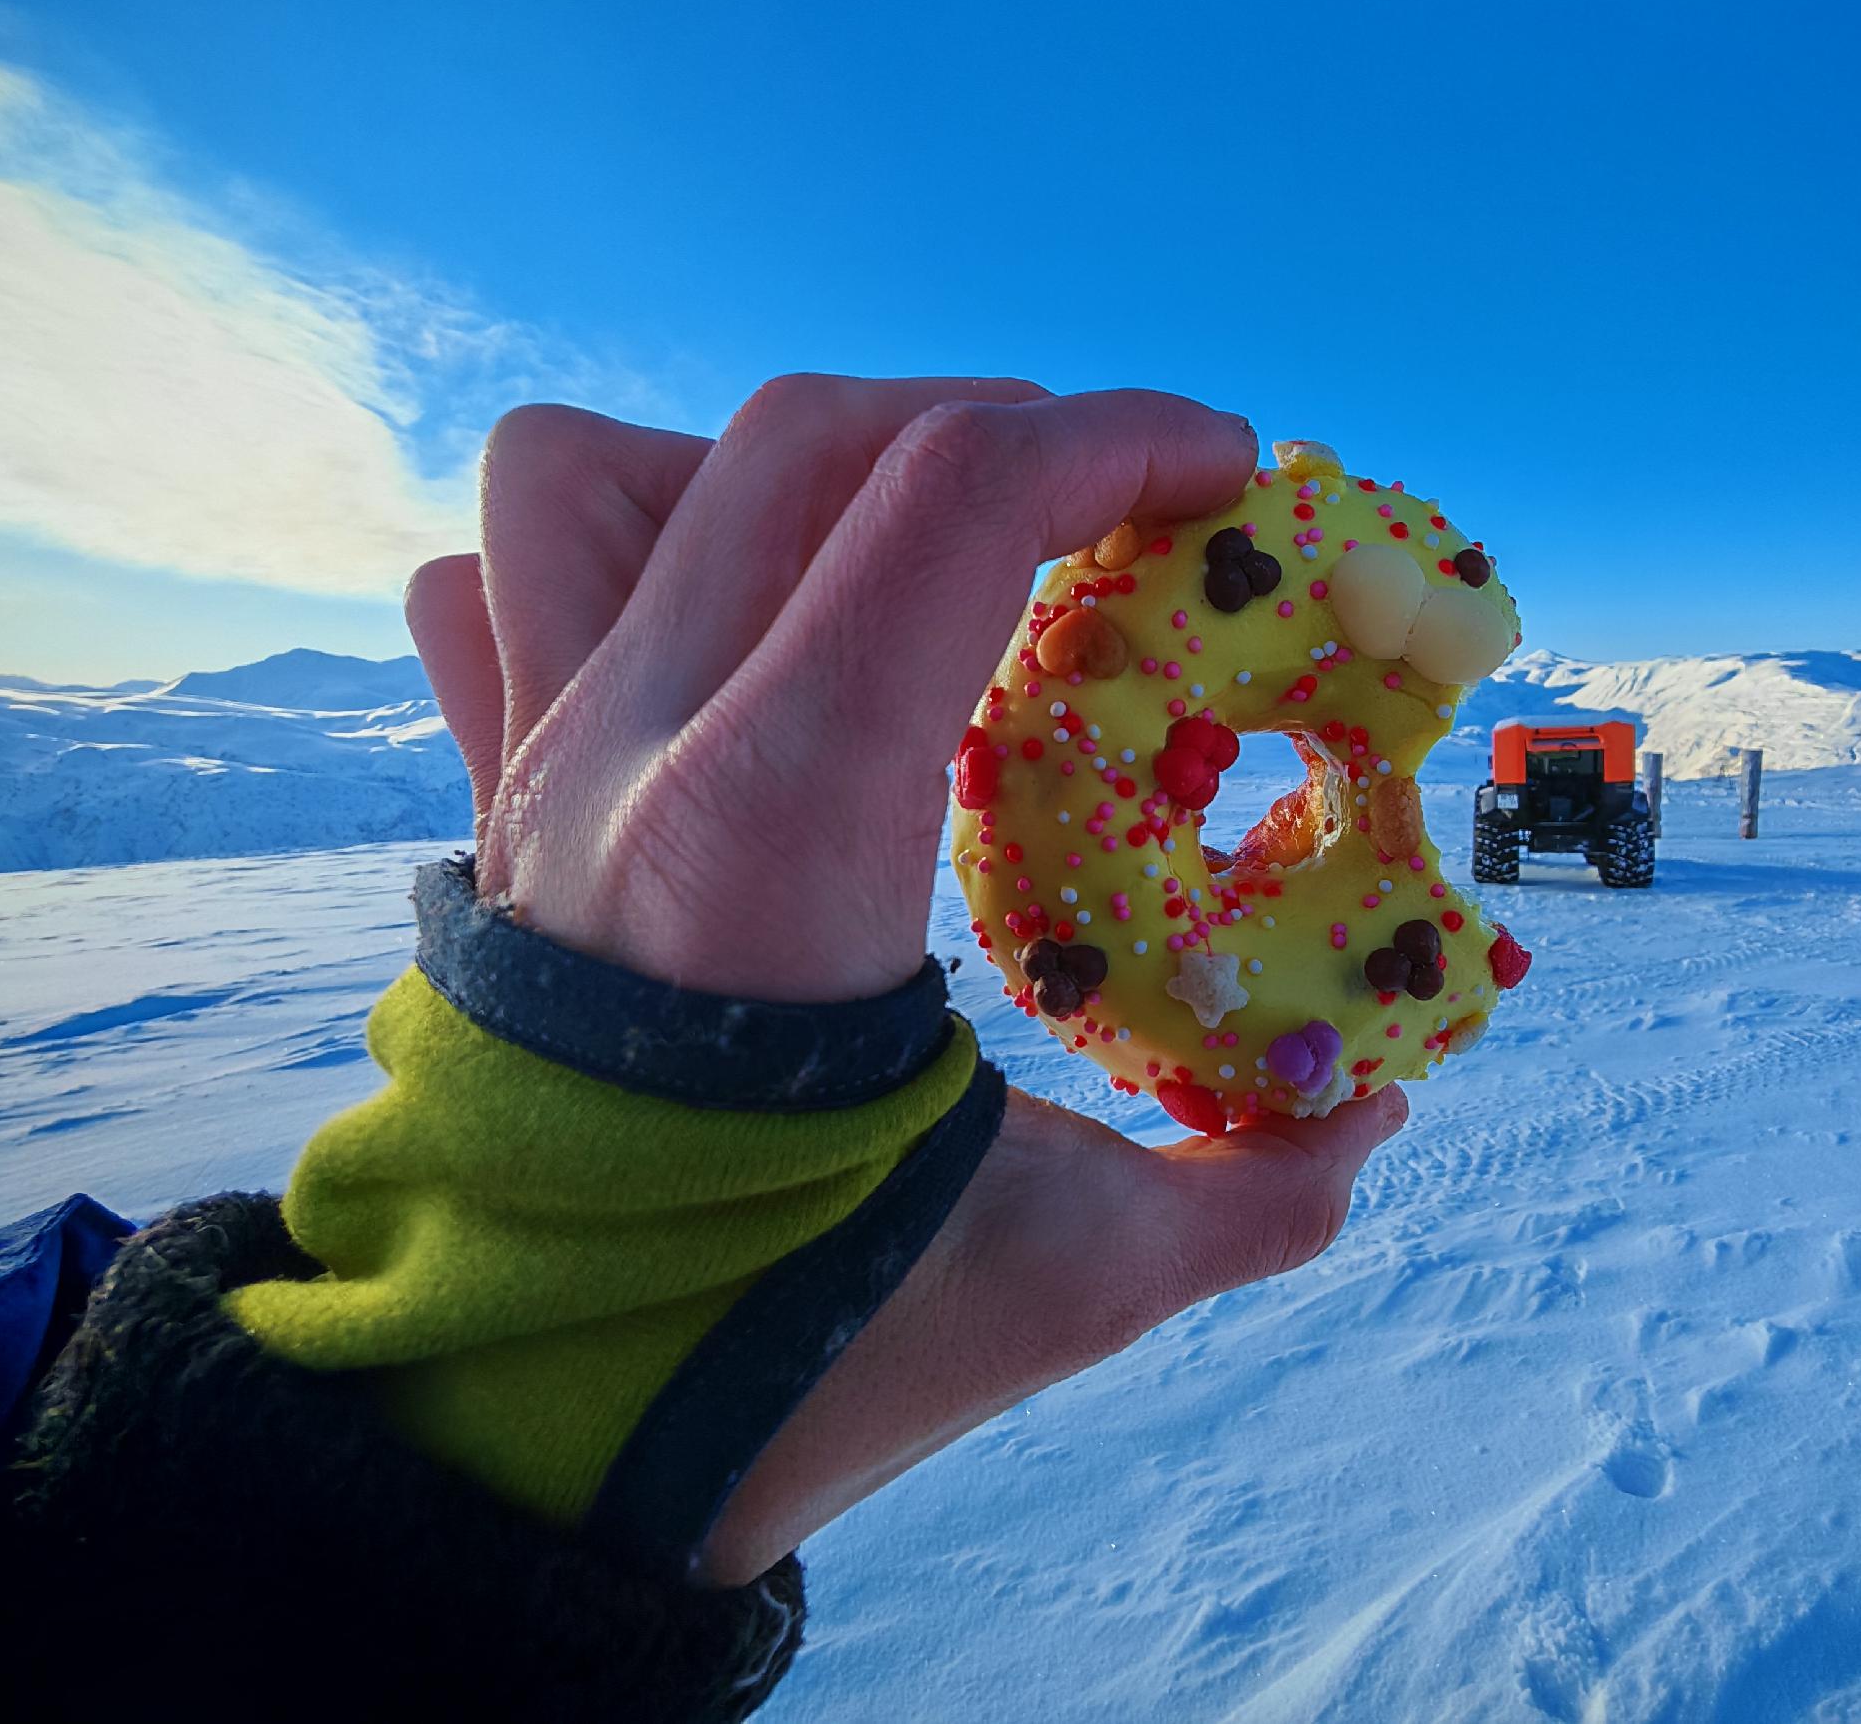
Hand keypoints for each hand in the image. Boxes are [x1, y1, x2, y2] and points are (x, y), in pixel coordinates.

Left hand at [404, 377, 1410, 1582]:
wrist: (527, 1433)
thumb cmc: (785, 1355)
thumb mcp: (1057, 1280)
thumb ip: (1246, 1198)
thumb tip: (1372, 1119)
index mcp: (782, 840)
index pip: (950, 507)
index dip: (1120, 442)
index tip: (1229, 478)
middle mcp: (636, 757)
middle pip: (812, 442)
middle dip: (1005, 427)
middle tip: (1119, 520)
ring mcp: (539, 770)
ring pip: (593, 470)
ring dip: (775, 463)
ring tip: (897, 548)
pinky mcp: (491, 805)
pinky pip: (488, 590)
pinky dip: (613, 548)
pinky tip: (736, 624)